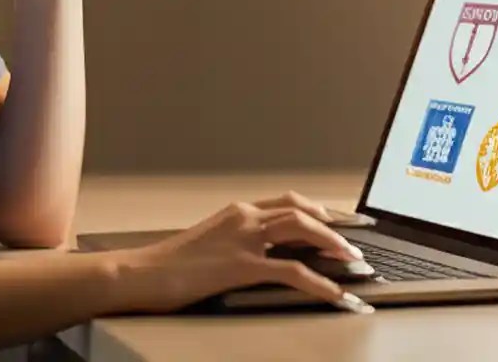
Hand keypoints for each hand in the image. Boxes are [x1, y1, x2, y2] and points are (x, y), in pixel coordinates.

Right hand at [116, 192, 374, 313]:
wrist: (140, 274)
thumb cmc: (169, 266)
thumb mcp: (209, 245)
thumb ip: (236, 243)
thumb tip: (264, 256)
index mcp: (236, 211)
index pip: (288, 202)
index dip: (319, 210)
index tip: (341, 220)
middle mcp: (243, 217)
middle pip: (301, 210)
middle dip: (334, 225)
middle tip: (356, 241)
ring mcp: (243, 239)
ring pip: (302, 230)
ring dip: (333, 244)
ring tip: (353, 261)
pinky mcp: (242, 265)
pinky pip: (291, 271)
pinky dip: (318, 282)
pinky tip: (333, 294)